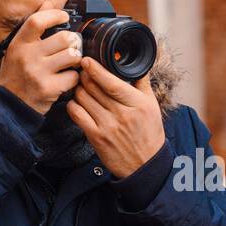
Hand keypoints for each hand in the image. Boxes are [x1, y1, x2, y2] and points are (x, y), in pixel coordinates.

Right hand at [0, 1, 82, 113]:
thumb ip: (33, 27)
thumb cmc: (15, 75)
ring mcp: (38, 73)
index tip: (64, 16)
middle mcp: (28, 56)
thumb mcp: (18, 48)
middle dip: (73, 41)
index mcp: (19, 44)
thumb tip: (47, 3)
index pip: (38, 21)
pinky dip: (74, 77)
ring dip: (75, 58)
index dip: (55, 14)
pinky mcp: (49, 88)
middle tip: (71, 46)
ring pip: (72, 56)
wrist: (9, 105)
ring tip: (70, 62)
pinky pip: (73, 76)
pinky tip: (66, 78)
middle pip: (63, 38)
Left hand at [66, 58, 164, 177]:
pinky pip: (77, 114)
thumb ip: (142, 83)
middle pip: (94, 87)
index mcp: (137, 103)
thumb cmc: (149, 133)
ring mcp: (107, 126)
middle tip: (83, 72)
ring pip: (83, 98)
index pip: (111, 82)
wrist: (145, 164)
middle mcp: (122, 114)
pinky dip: (73, 105)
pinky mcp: (96, 137)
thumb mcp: (152, 106)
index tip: (87, 61)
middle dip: (85, 76)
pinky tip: (77, 103)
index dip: (95, 69)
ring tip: (81, 87)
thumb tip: (137, 64)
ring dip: (79, 89)